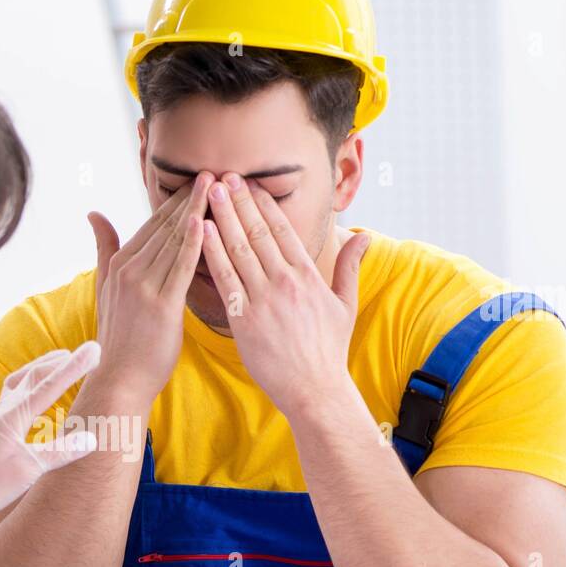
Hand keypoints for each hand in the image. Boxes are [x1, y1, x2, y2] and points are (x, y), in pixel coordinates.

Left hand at [0, 343, 100, 518]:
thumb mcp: (29, 469)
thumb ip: (60, 452)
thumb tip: (92, 437)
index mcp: (13, 416)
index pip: (49, 384)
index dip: (74, 366)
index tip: (95, 349)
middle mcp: (5, 411)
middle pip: (35, 375)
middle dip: (64, 361)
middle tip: (89, 352)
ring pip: (22, 380)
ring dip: (44, 367)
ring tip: (63, 360)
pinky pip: (14, 393)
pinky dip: (30, 383)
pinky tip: (35, 391)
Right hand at [87, 173, 211, 404]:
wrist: (120, 380)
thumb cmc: (120, 340)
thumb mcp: (105, 289)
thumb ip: (104, 249)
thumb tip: (94, 214)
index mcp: (119, 265)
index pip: (152, 225)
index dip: (175, 201)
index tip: (196, 181)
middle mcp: (129, 270)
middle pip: (165, 226)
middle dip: (190, 197)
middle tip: (213, 170)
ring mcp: (144, 287)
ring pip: (175, 240)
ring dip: (197, 210)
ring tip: (218, 183)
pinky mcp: (161, 304)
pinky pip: (181, 266)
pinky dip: (193, 241)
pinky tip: (206, 220)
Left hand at [201, 174, 369, 417]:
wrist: (314, 390)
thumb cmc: (328, 351)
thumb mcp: (345, 305)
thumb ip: (349, 267)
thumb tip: (364, 236)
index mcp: (308, 276)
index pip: (283, 230)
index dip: (264, 204)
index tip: (250, 183)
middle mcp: (286, 282)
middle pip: (258, 233)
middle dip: (240, 202)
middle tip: (224, 176)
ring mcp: (264, 299)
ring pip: (239, 249)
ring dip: (222, 218)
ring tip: (208, 193)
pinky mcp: (244, 319)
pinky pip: (225, 279)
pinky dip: (212, 252)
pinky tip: (201, 231)